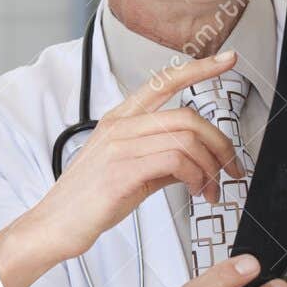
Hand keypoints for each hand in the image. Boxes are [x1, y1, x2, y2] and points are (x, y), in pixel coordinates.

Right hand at [0, 50, 242, 286]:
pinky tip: (196, 191)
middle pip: (187, 117)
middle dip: (220, 144)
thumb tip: (197, 161)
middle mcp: (120, 126)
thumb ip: (162, 158)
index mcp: (120, 119)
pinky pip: (175, 161)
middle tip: (232, 167)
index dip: (199, 68)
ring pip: (186, 140)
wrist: (55, 226)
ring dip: (210, 168)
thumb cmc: (89, 200)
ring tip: (211, 190)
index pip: (164, 81)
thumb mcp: (129, 170)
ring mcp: (119, 146)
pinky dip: (196, 177)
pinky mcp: (122, 171)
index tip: (228, 60)